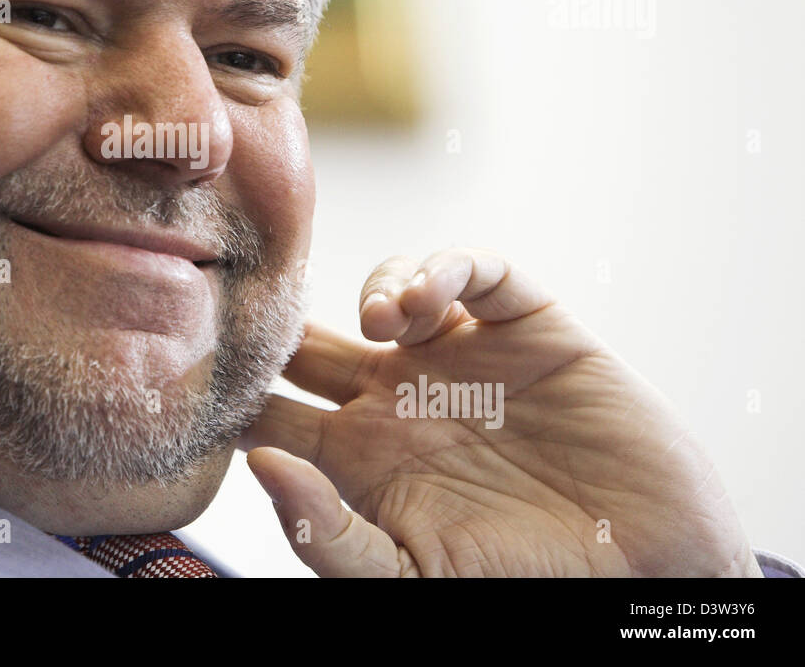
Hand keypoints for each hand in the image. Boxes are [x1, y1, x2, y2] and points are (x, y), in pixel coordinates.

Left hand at [242, 248, 760, 576]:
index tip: (203, 367)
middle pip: (315, 335)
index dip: (238, 386)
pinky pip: (476, 270)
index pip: (272, 409)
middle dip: (288, 315)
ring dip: (373, 287)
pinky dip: (445, 266)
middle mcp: (400, 399)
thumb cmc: (523, 588)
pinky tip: (428, 299)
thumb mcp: (408, 578)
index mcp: (358, 457)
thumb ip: (326, 532)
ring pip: (389, 287)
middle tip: (273, 303)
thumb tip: (258, 464)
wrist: (651, 578)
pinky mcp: (527, 326)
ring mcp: (461, 358)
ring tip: (382, 324)